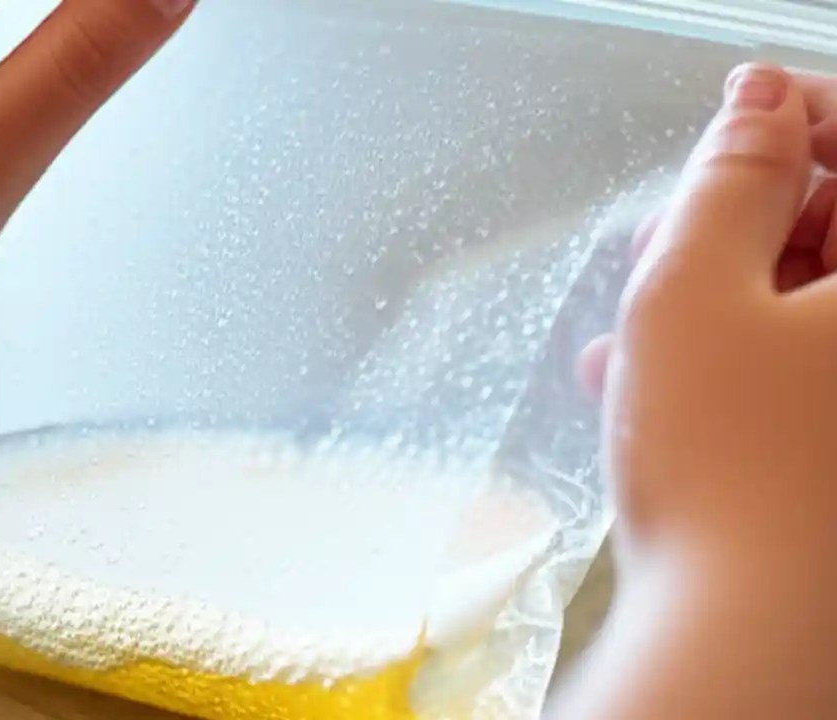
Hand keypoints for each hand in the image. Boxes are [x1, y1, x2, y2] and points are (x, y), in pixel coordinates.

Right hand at [560, 64, 836, 717]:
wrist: (748, 643)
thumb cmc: (727, 471)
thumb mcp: (689, 292)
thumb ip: (726, 178)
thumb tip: (756, 105)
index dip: (799, 117)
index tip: (733, 118)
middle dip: (753, 220)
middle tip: (668, 238)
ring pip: (821, 313)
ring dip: (730, 298)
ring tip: (635, 320)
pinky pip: (812, 382)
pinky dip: (744, 366)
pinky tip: (657, 384)